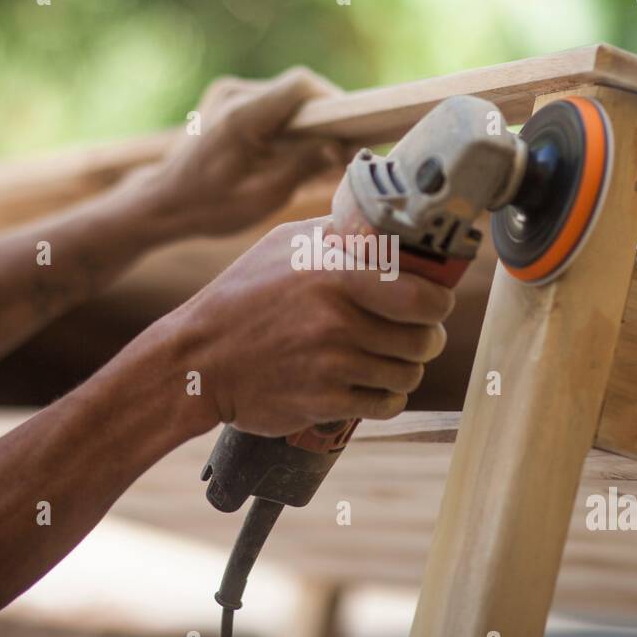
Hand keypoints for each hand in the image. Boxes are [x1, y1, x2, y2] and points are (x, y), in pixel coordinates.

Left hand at [142, 67, 345, 236]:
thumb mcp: (264, 196)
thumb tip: (340, 146)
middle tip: (339, 154)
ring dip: (306, 124)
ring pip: (286, 97)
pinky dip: (288, 125)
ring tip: (318, 158)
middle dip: (324, 120)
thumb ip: (304, 165)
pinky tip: (292, 153)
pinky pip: (270, 104)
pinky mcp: (227, 100)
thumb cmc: (209, 207)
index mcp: (240, 115)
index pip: (301, 86)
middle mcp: (233, 93)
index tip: (350, 133)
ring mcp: (227, 93)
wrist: (162, 203)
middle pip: (297, 91)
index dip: (334, 103)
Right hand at [161, 217, 453, 435]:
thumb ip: (342, 237)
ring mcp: (333, 366)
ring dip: (404, 367)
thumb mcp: (286, 245)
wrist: (198, 360)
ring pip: (409, 374)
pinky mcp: (326, 403)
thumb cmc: (244, 295)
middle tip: (410, 332)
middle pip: (425, 339)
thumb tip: (395, 232)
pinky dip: (384, 396)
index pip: (425, 296)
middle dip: (425, 337)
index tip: (432, 301)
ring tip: (382, 356)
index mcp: (337, 274)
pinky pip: (386, 404)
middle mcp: (338, 321)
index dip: (438, 301)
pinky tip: (365, 382)